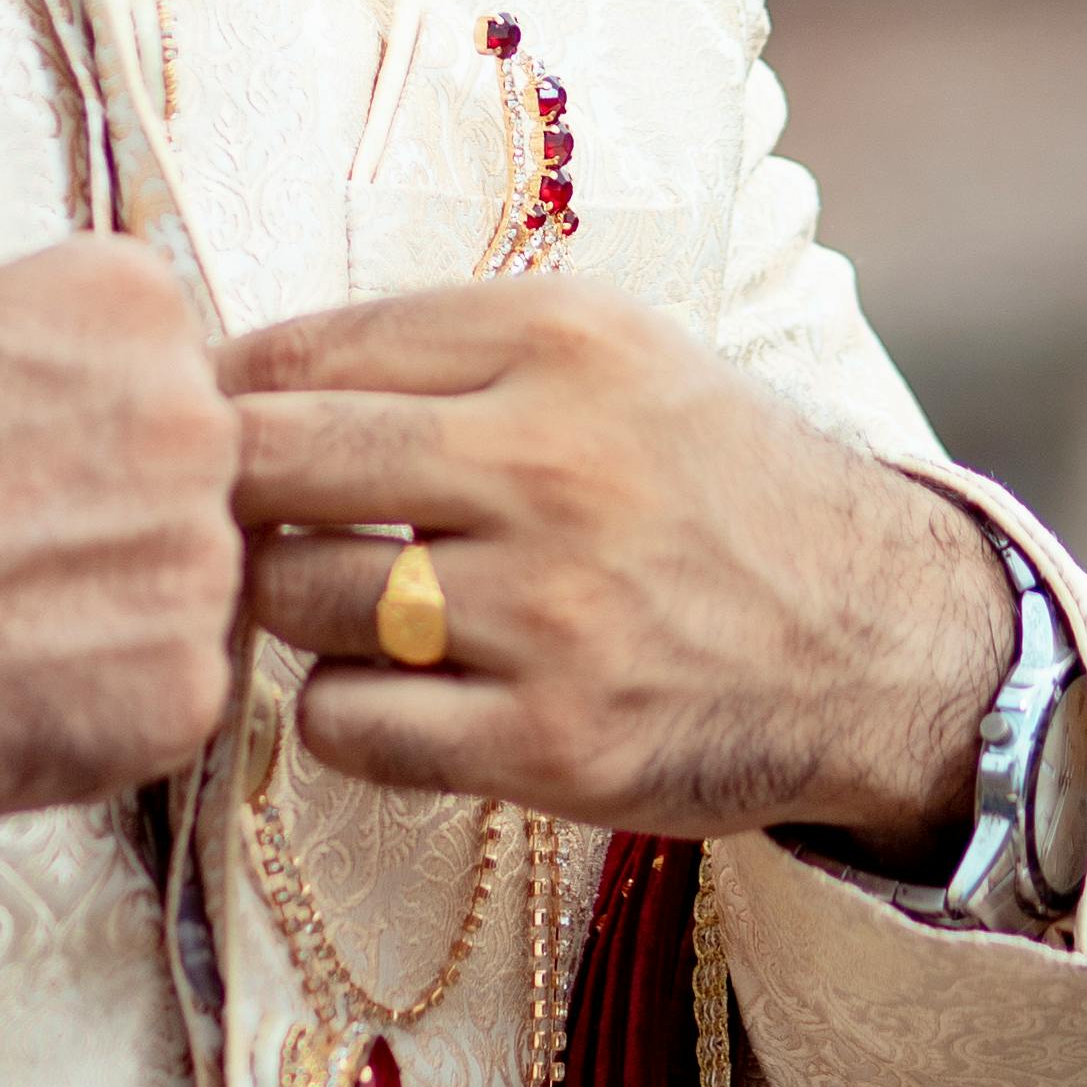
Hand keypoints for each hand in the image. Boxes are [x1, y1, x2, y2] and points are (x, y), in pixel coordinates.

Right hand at [0, 238, 241, 826]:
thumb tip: (8, 397)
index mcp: (123, 303)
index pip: (161, 367)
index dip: (82, 432)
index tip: (9, 469)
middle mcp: (190, 415)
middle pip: (192, 477)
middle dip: (112, 524)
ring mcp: (199, 557)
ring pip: (187, 593)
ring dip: (109, 620)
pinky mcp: (186, 687)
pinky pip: (169, 699)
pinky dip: (98, 716)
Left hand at [219, 284, 1015, 847]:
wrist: (881, 645)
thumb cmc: (715, 487)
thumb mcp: (618, 357)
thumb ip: (448, 350)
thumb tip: (238, 375)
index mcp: (559, 342)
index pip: (302, 353)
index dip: (223, 396)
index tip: (205, 430)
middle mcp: (551, 465)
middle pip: (269, 466)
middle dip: (222, 497)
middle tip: (227, 523)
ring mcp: (551, 613)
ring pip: (296, 600)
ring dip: (297, 609)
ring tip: (357, 608)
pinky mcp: (554, 744)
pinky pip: (344, 726)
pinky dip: (345, 715)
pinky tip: (402, 695)